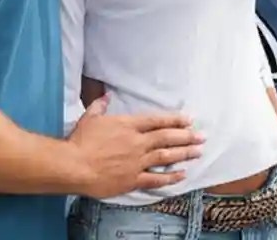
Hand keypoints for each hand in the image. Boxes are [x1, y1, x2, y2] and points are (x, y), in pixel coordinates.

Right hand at [67, 95, 204, 197]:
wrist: (74, 165)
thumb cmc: (80, 141)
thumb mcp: (90, 118)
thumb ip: (100, 105)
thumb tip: (106, 96)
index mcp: (129, 125)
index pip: (157, 121)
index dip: (175, 119)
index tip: (189, 119)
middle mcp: (138, 142)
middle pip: (167, 138)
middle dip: (187, 136)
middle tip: (202, 136)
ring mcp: (137, 162)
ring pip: (166, 157)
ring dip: (184, 154)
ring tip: (198, 152)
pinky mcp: (133, 179)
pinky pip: (156, 178)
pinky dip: (170, 177)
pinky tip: (182, 175)